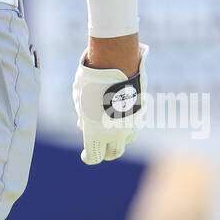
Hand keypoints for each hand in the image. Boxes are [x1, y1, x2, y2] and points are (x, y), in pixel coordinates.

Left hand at [72, 43, 149, 165]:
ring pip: (126, 141)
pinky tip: (121, 117)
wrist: (115, 61)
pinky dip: (128, 126)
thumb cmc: (91, 78)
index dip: (89, 158)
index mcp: (96, 132)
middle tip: (100, 149)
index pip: (94, 157)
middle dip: (106, 153)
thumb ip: (82, 114)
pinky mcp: (140, 112)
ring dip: (118, 140)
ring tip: (110, 133)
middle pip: (113, 154)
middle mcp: (114, 132)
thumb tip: (82, 124)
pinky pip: (134, 125)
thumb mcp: (79, 97)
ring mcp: (130, 123)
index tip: (85, 155)